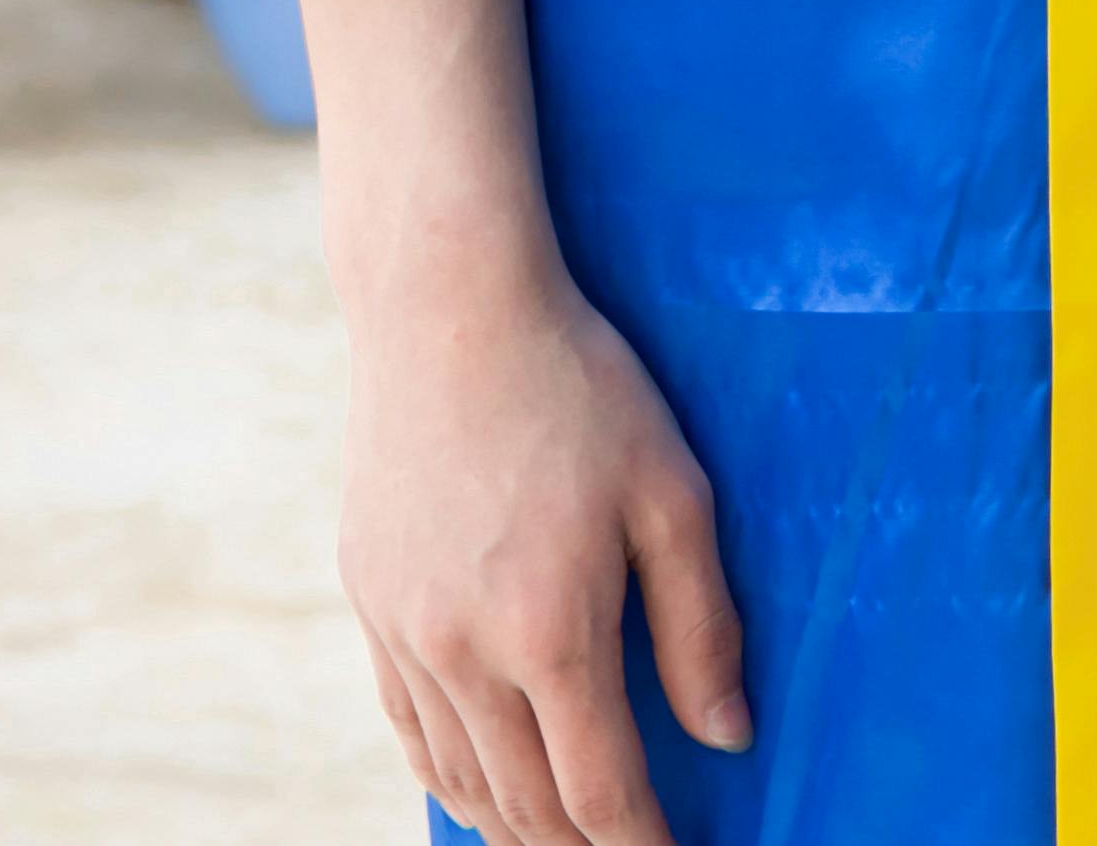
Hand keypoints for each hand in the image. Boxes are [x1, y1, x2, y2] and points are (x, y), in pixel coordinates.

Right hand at [340, 230, 749, 845]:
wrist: (445, 305)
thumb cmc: (577, 384)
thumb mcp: (671, 489)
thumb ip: (702, 624)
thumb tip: (726, 738)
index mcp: (551, 631)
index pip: (602, 796)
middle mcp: (466, 652)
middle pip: (528, 808)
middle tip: (629, 844)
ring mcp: (406, 632)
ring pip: (462, 781)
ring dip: (518, 823)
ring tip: (567, 831)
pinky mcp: (369, 603)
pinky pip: (408, 729)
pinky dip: (450, 777)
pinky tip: (484, 784)